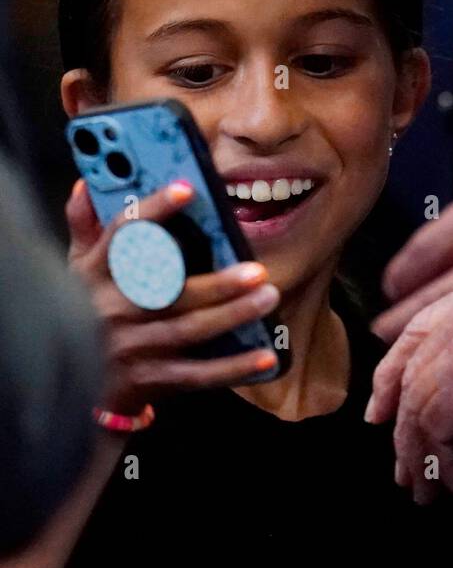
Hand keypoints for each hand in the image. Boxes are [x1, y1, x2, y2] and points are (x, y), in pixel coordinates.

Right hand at [67, 178, 278, 414]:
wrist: (69, 383)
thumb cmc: (84, 311)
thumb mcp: (75, 269)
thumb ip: (84, 225)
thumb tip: (86, 184)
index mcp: (96, 275)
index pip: (123, 236)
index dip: (153, 211)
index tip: (186, 189)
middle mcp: (114, 310)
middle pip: (169, 293)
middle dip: (216, 283)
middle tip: (256, 269)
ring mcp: (133, 347)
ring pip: (189, 330)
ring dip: (232, 315)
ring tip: (267, 296)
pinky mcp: (150, 379)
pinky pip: (197, 375)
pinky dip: (233, 367)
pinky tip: (265, 356)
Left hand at [366, 261, 452, 499]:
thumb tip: (426, 374)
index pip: (431, 317)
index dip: (400, 364)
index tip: (385, 402)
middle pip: (416, 353)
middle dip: (397, 407)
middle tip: (393, 448)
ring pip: (417, 393)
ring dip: (416, 445)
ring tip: (425, 480)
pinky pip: (429, 422)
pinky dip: (435, 457)